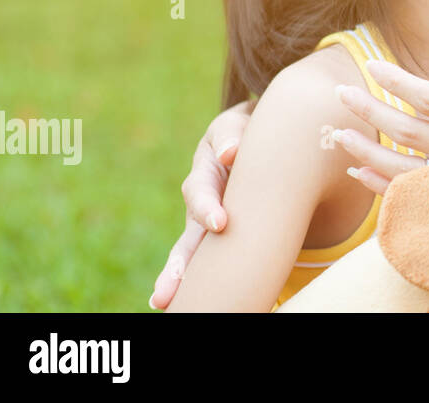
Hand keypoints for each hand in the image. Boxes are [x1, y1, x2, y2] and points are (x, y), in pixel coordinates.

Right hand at [148, 99, 253, 309]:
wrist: (263, 137)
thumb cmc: (250, 129)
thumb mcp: (238, 124)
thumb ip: (232, 134)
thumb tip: (229, 153)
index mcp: (205, 174)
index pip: (200, 193)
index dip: (207, 208)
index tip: (220, 224)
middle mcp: (203, 205)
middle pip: (187, 239)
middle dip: (177, 267)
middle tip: (166, 293)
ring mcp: (212, 224)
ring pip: (194, 255)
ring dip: (182, 280)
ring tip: (166, 304)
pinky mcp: (230, 237)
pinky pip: (216, 262)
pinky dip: (207, 281)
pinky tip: (196, 302)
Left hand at [333, 41, 428, 195]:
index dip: (398, 81)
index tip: (371, 66)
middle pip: (410, 132)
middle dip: (371, 111)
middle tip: (341, 93)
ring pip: (403, 169)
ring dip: (367, 151)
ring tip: (340, 133)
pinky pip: (410, 197)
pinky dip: (380, 185)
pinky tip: (358, 170)